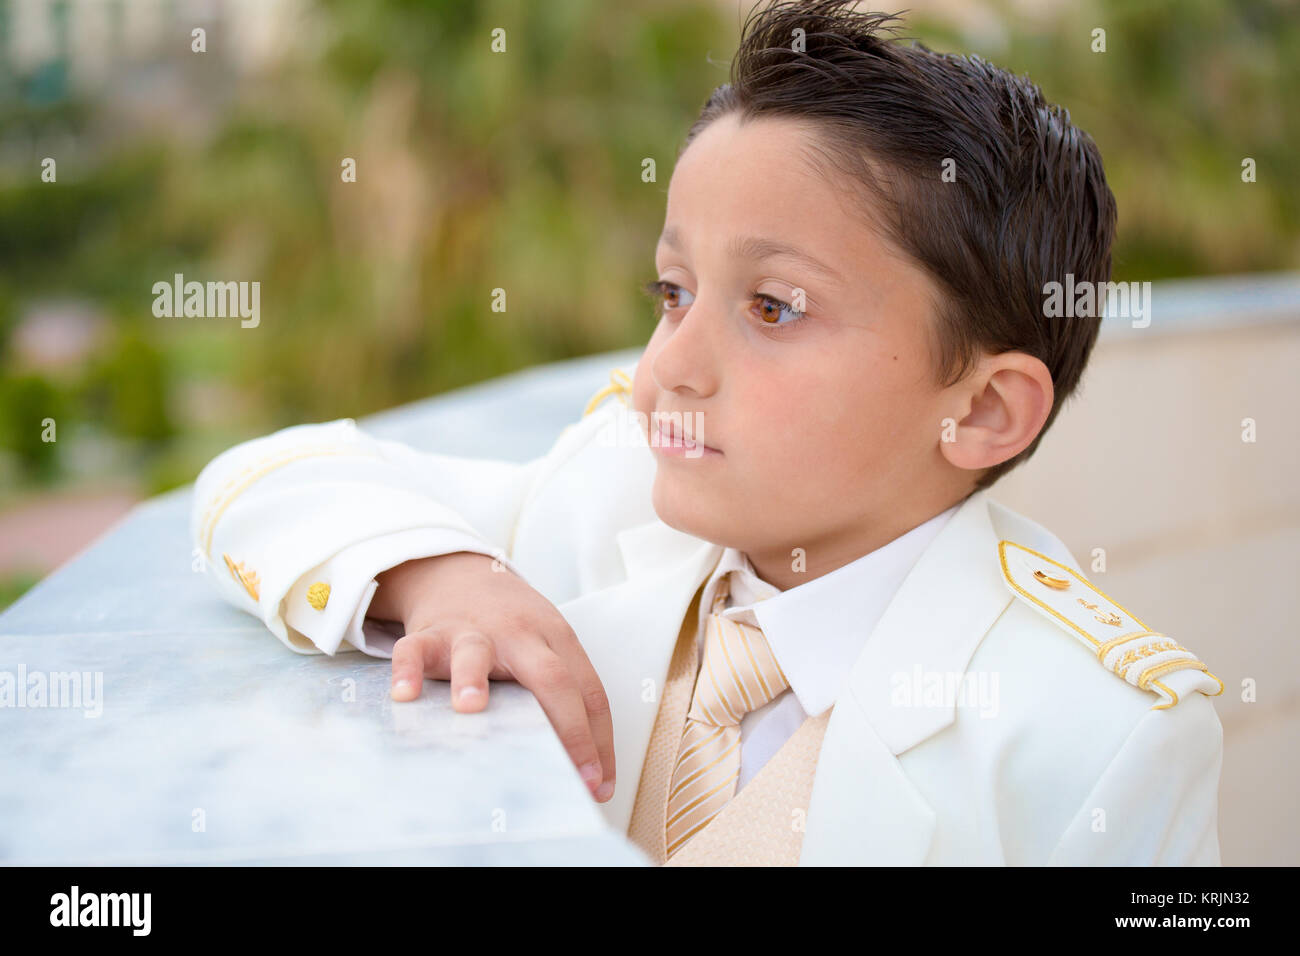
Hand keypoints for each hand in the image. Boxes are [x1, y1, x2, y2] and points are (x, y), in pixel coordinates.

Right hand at [376, 551, 615, 801]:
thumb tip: (580, 773)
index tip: (598, 785)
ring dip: (473, 680)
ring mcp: (472, 631)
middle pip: (551, 677)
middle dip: (566, 726)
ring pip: (476, 652)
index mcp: (557, 639)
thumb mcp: (544, 647)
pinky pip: (415, 649)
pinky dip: (407, 670)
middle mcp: (520, 633)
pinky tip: (403, 695)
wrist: (459, 573)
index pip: (588, 693)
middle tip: (570, 773)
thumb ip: (559, 696)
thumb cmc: (510, 628)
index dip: (596, 741)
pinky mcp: (430, 632)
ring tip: (471, 708)